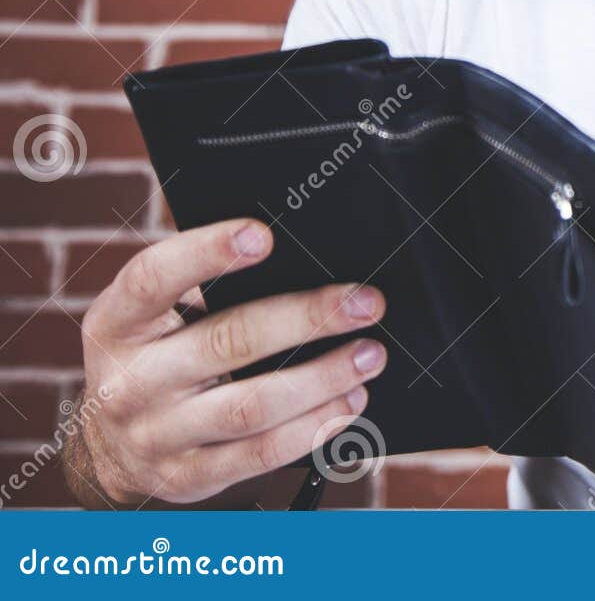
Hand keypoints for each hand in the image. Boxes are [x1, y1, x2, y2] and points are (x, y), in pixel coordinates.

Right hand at [75, 218, 388, 505]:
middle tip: (366, 303)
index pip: (153, 278)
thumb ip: (207, 290)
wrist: (108, 449)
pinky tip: (348, 403)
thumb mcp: (154, 318)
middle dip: (307, 318)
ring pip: (251, 406)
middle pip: (227, 340)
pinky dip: (313, 427)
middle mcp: (129, 380)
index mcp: (116, 323)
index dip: (206, 252)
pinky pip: (259, 454)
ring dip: (323, 378)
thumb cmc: (155, 356)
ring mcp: (155, 434)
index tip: (264, 236)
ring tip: (369, 356)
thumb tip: (302, 261)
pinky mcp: (187, 476)